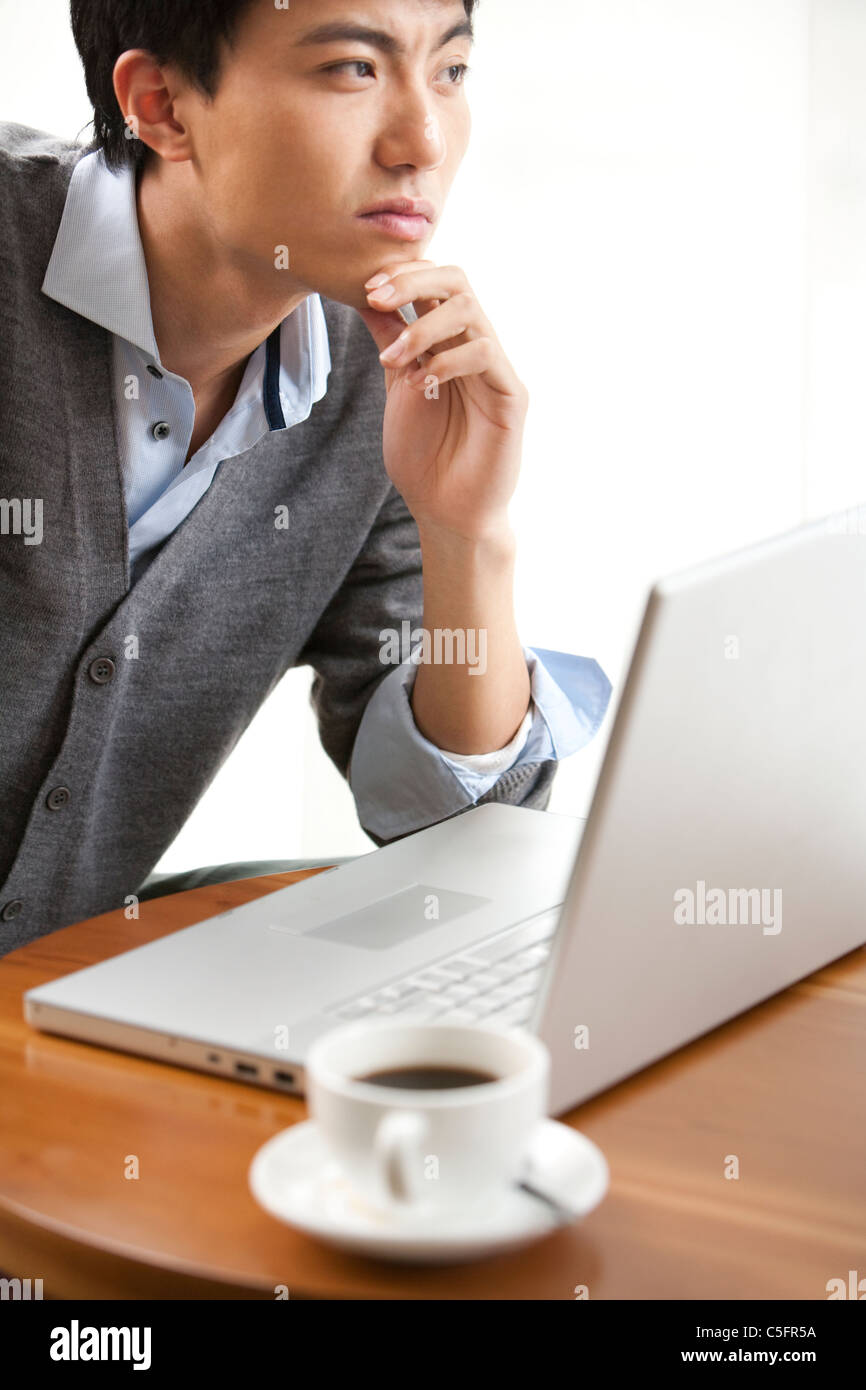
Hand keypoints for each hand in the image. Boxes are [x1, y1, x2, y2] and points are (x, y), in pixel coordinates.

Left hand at [358, 260, 527, 541]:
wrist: (446, 512)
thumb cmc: (424, 458)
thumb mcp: (397, 388)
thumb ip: (391, 343)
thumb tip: (367, 297)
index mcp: (449, 343)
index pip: (436, 284)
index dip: (403, 275)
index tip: (365, 289)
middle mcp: (475, 348)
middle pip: (457, 280)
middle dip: (412, 281)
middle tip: (375, 297)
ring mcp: (495, 370)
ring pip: (470, 311)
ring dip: (423, 327)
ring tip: (392, 360)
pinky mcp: (512, 395)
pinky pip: (484, 354)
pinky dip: (447, 361)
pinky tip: (421, 385)